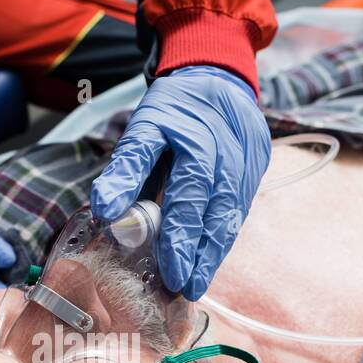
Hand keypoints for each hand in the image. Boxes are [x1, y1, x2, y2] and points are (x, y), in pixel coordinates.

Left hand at [91, 65, 270, 299]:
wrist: (215, 73)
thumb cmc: (172, 108)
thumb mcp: (141, 128)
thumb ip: (125, 169)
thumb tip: (104, 210)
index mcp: (196, 141)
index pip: (188, 196)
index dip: (180, 236)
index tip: (171, 272)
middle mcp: (227, 153)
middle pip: (215, 212)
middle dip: (200, 254)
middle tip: (186, 290)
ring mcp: (247, 161)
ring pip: (231, 214)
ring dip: (214, 253)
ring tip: (196, 284)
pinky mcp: (257, 167)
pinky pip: (240, 209)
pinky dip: (223, 236)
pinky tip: (209, 260)